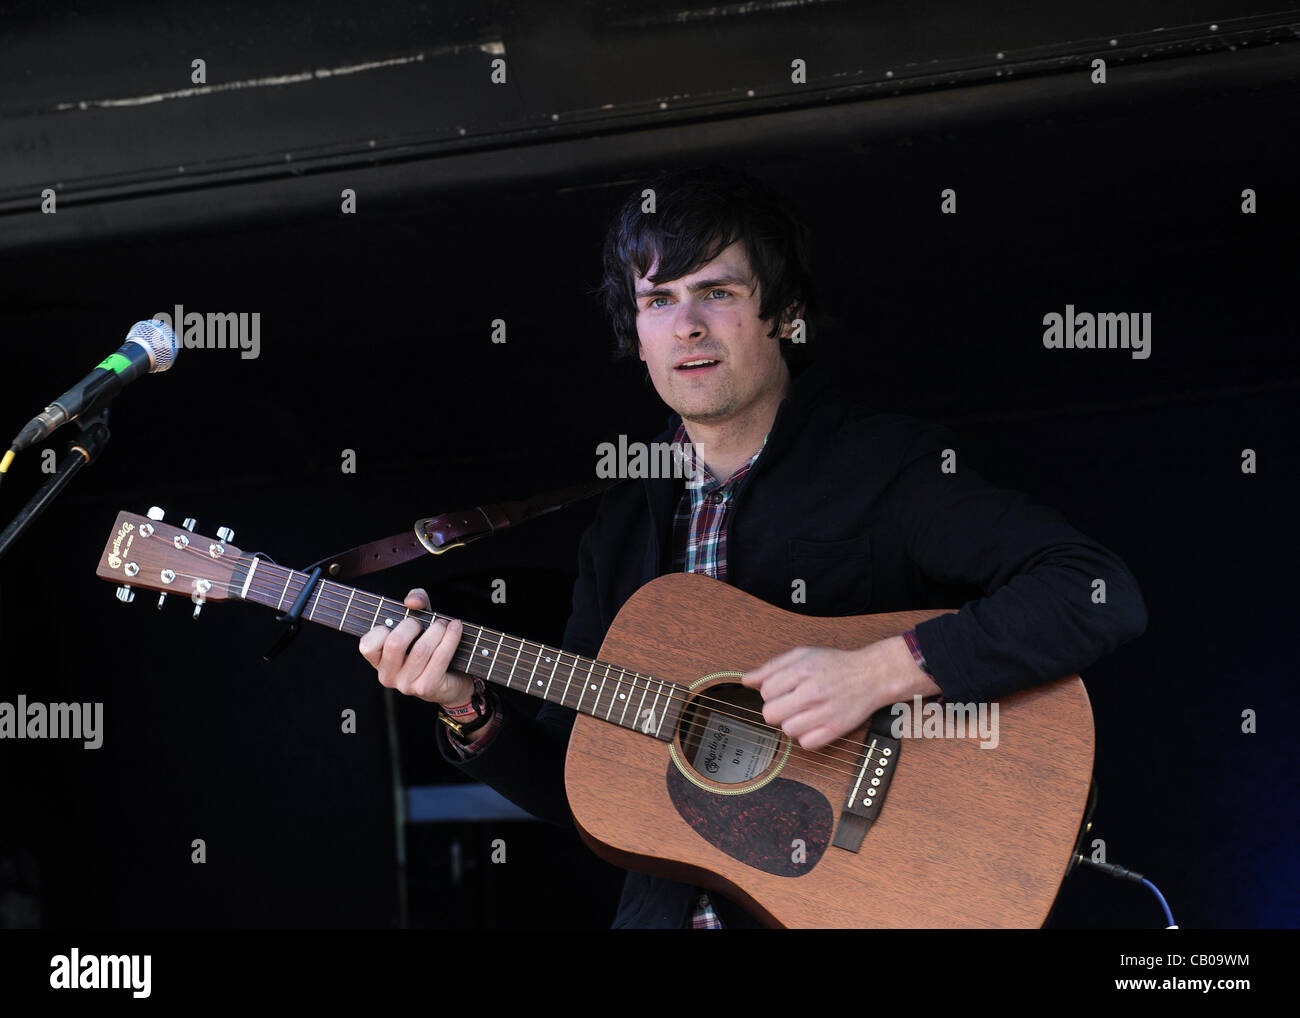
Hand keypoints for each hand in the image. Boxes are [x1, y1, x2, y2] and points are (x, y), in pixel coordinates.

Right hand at [358, 587, 472, 705]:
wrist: (453, 677)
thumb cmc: (429, 643)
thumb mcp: (420, 618)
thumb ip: (415, 601)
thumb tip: (412, 602)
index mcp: (378, 660)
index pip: (367, 645)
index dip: (381, 629)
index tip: (397, 623)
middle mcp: (388, 676)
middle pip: (395, 643)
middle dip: (413, 625)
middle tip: (423, 623)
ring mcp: (407, 685)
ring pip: (421, 649)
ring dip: (437, 629)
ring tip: (444, 624)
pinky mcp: (427, 687)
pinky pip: (440, 657)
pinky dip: (450, 638)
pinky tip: (456, 627)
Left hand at [741, 636, 937, 750]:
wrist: (871, 675)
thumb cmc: (835, 664)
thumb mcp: (802, 655)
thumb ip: (771, 667)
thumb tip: (746, 680)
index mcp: (802, 670)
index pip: (766, 692)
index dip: (771, 693)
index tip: (782, 690)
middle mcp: (812, 691)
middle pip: (771, 714)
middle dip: (776, 710)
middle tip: (789, 704)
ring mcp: (825, 712)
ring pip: (787, 730)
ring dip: (792, 723)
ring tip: (804, 713)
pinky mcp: (836, 729)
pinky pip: (806, 744)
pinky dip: (806, 737)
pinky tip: (813, 724)